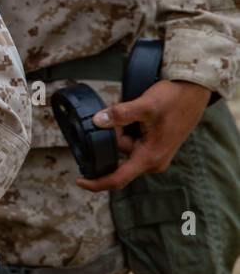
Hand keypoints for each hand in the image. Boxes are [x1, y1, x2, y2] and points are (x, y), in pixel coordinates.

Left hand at [78, 79, 213, 191]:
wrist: (193, 91)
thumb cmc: (174, 99)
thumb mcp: (145, 105)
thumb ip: (120, 114)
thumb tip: (97, 121)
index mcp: (150, 158)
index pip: (118, 179)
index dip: (96, 183)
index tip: (79, 180)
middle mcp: (152, 161)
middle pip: (117, 157)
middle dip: (110, 138)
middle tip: (117, 117)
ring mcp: (153, 154)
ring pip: (122, 146)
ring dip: (119, 130)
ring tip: (132, 113)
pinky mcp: (154, 145)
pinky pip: (131, 140)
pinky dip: (126, 128)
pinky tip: (135, 116)